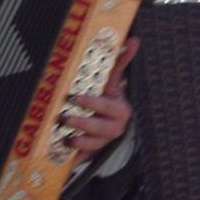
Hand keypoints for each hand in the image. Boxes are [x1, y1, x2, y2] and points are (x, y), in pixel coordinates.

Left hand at [63, 37, 137, 156]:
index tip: (77, 97)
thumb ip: (121, 62)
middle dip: (83, 123)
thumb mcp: (115, 83)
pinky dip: (75, 159)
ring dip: (80, 142)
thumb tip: (134, 40)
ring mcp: (104, 142)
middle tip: (66, 117)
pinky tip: (64, 157)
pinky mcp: (95, 154)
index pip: (107, 106)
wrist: (115, 126)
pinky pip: (84, 159)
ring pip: (93, 145)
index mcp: (120, 110)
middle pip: (100, 128)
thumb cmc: (112, 100)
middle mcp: (114, 127)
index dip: (93, 103)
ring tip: (67, 137)